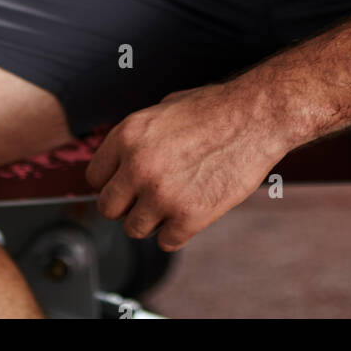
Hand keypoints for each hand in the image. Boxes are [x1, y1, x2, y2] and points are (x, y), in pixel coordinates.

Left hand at [85, 80, 288, 250]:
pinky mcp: (189, 217)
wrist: (256, 117)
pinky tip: (191, 211)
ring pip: (134, 229)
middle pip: (108, 208)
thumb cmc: (216, 108)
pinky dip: (178, 232)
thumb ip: (138, 138)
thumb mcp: (165, 108)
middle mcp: (138, 166)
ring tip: (173, 203)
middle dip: (127, 205)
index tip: (125, 185)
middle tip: (147, 198)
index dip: (112, 182)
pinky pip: (166, 242)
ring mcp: (162, 195)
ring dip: (152, 220)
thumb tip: (122, 160)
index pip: (95, 177)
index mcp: (128, 135)